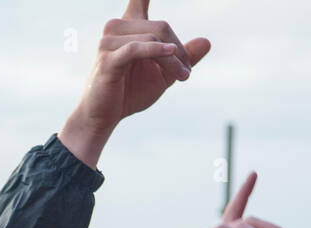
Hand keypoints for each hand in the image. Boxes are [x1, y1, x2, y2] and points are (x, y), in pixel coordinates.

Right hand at [61, 1, 211, 166]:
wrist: (103, 118)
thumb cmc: (129, 93)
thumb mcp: (163, 75)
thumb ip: (183, 58)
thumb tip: (207, 41)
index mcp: (130, 27)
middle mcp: (117, 28)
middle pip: (161, 26)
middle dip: (179, 50)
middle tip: (187, 73)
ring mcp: (109, 42)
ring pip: (153, 39)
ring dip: (172, 60)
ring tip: (182, 77)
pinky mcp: (107, 59)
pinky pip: (137, 49)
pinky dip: (157, 51)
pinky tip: (172, 53)